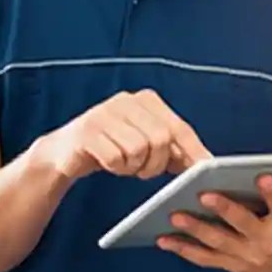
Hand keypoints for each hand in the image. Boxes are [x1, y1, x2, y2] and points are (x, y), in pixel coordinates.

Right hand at [33, 89, 211, 181]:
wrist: (65, 153)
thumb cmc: (113, 148)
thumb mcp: (146, 144)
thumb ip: (174, 150)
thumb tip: (206, 164)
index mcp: (147, 100)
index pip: (180, 127)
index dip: (194, 152)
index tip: (205, 171)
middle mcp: (127, 100)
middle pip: (161, 139)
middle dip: (157, 164)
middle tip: (144, 171)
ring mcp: (105, 113)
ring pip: (139, 149)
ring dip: (134, 167)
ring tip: (125, 164)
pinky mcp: (87, 130)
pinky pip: (117, 158)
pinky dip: (116, 168)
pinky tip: (108, 162)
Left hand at [158, 175, 271, 271]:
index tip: (262, 177)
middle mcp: (268, 244)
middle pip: (243, 225)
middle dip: (224, 210)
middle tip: (204, 194)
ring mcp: (249, 258)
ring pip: (218, 242)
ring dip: (195, 229)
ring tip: (174, 216)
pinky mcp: (235, 266)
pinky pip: (207, 259)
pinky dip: (184, 250)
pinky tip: (164, 239)